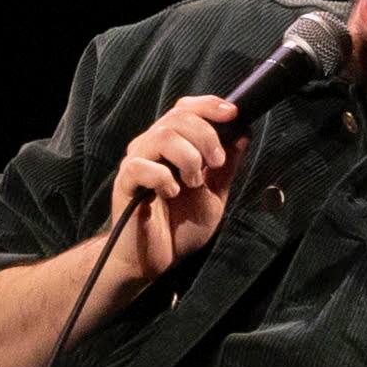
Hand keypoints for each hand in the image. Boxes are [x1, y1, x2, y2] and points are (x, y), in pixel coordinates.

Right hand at [110, 95, 239, 283]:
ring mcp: (136, 164)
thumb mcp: (215, 195)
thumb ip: (226, 166)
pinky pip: (141, 166)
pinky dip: (163, 177)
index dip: (208, 105)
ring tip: (193, 183)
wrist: (155, 262)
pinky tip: (171, 193)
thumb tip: (242, 133)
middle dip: (206, 135)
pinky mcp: (125, 184)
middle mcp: (151, 148)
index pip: (185, 109)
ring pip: (161, 135)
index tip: (232, 115)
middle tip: (216, 163)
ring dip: (188, 157)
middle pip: (177, 117)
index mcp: (172, 146)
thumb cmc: (179, 229)